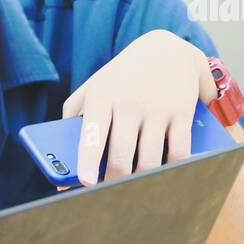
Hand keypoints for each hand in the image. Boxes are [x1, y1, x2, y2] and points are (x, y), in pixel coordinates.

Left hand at [63, 30, 217, 184]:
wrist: (166, 49)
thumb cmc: (121, 76)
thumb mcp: (93, 85)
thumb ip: (73, 112)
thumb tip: (61, 149)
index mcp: (101, 97)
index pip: (92, 133)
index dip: (88, 160)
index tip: (85, 182)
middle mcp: (128, 103)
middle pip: (121, 155)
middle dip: (114, 182)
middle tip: (109, 195)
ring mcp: (156, 109)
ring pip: (149, 159)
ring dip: (142, 181)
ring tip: (135, 190)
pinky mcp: (181, 113)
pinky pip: (179, 151)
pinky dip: (172, 170)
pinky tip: (165, 178)